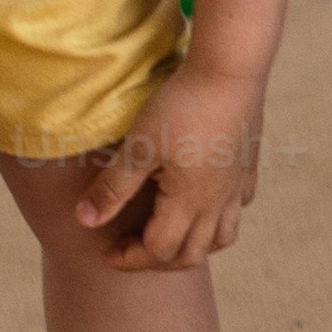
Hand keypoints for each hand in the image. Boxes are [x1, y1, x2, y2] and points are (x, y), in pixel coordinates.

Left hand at [73, 57, 268, 271]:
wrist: (231, 69)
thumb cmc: (182, 105)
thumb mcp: (139, 147)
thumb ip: (112, 188)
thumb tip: (83, 222)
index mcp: (189, 202)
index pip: (158, 251)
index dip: (129, 259)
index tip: (105, 254)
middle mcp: (217, 203)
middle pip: (190, 255)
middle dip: (156, 261)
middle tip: (129, 249)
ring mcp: (236, 187)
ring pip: (220, 239)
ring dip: (191, 246)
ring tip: (166, 234)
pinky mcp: (247, 168)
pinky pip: (236, 209)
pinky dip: (216, 219)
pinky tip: (200, 202)